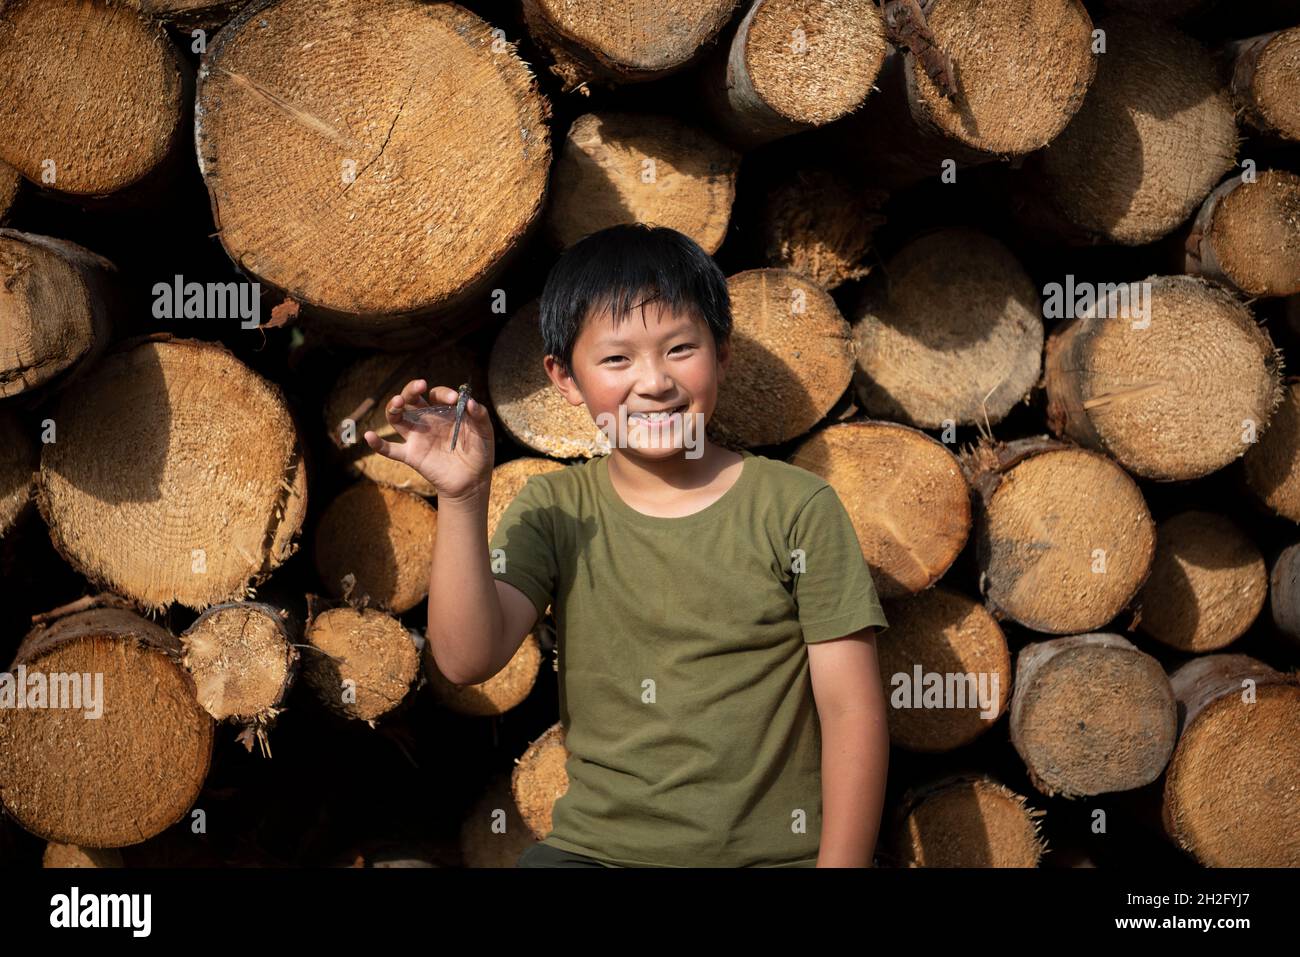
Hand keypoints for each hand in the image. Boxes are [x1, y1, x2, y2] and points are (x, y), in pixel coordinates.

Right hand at [363, 380, 492, 501]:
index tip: (454, 400)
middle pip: (410, 400)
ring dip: (393, 408)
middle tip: (420, 385)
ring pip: (396, 418)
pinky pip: (390, 450)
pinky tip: (369, 437)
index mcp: (443, 412)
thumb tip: (469, 402)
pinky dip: (377, 444)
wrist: (473, 481)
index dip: (443, 393)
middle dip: (411, 389)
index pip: (435, 394)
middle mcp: (426, 421)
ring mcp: (417, 438)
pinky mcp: (412, 455)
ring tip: (398, 403)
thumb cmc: (478, 453)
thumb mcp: (485, 432)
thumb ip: (480, 415)